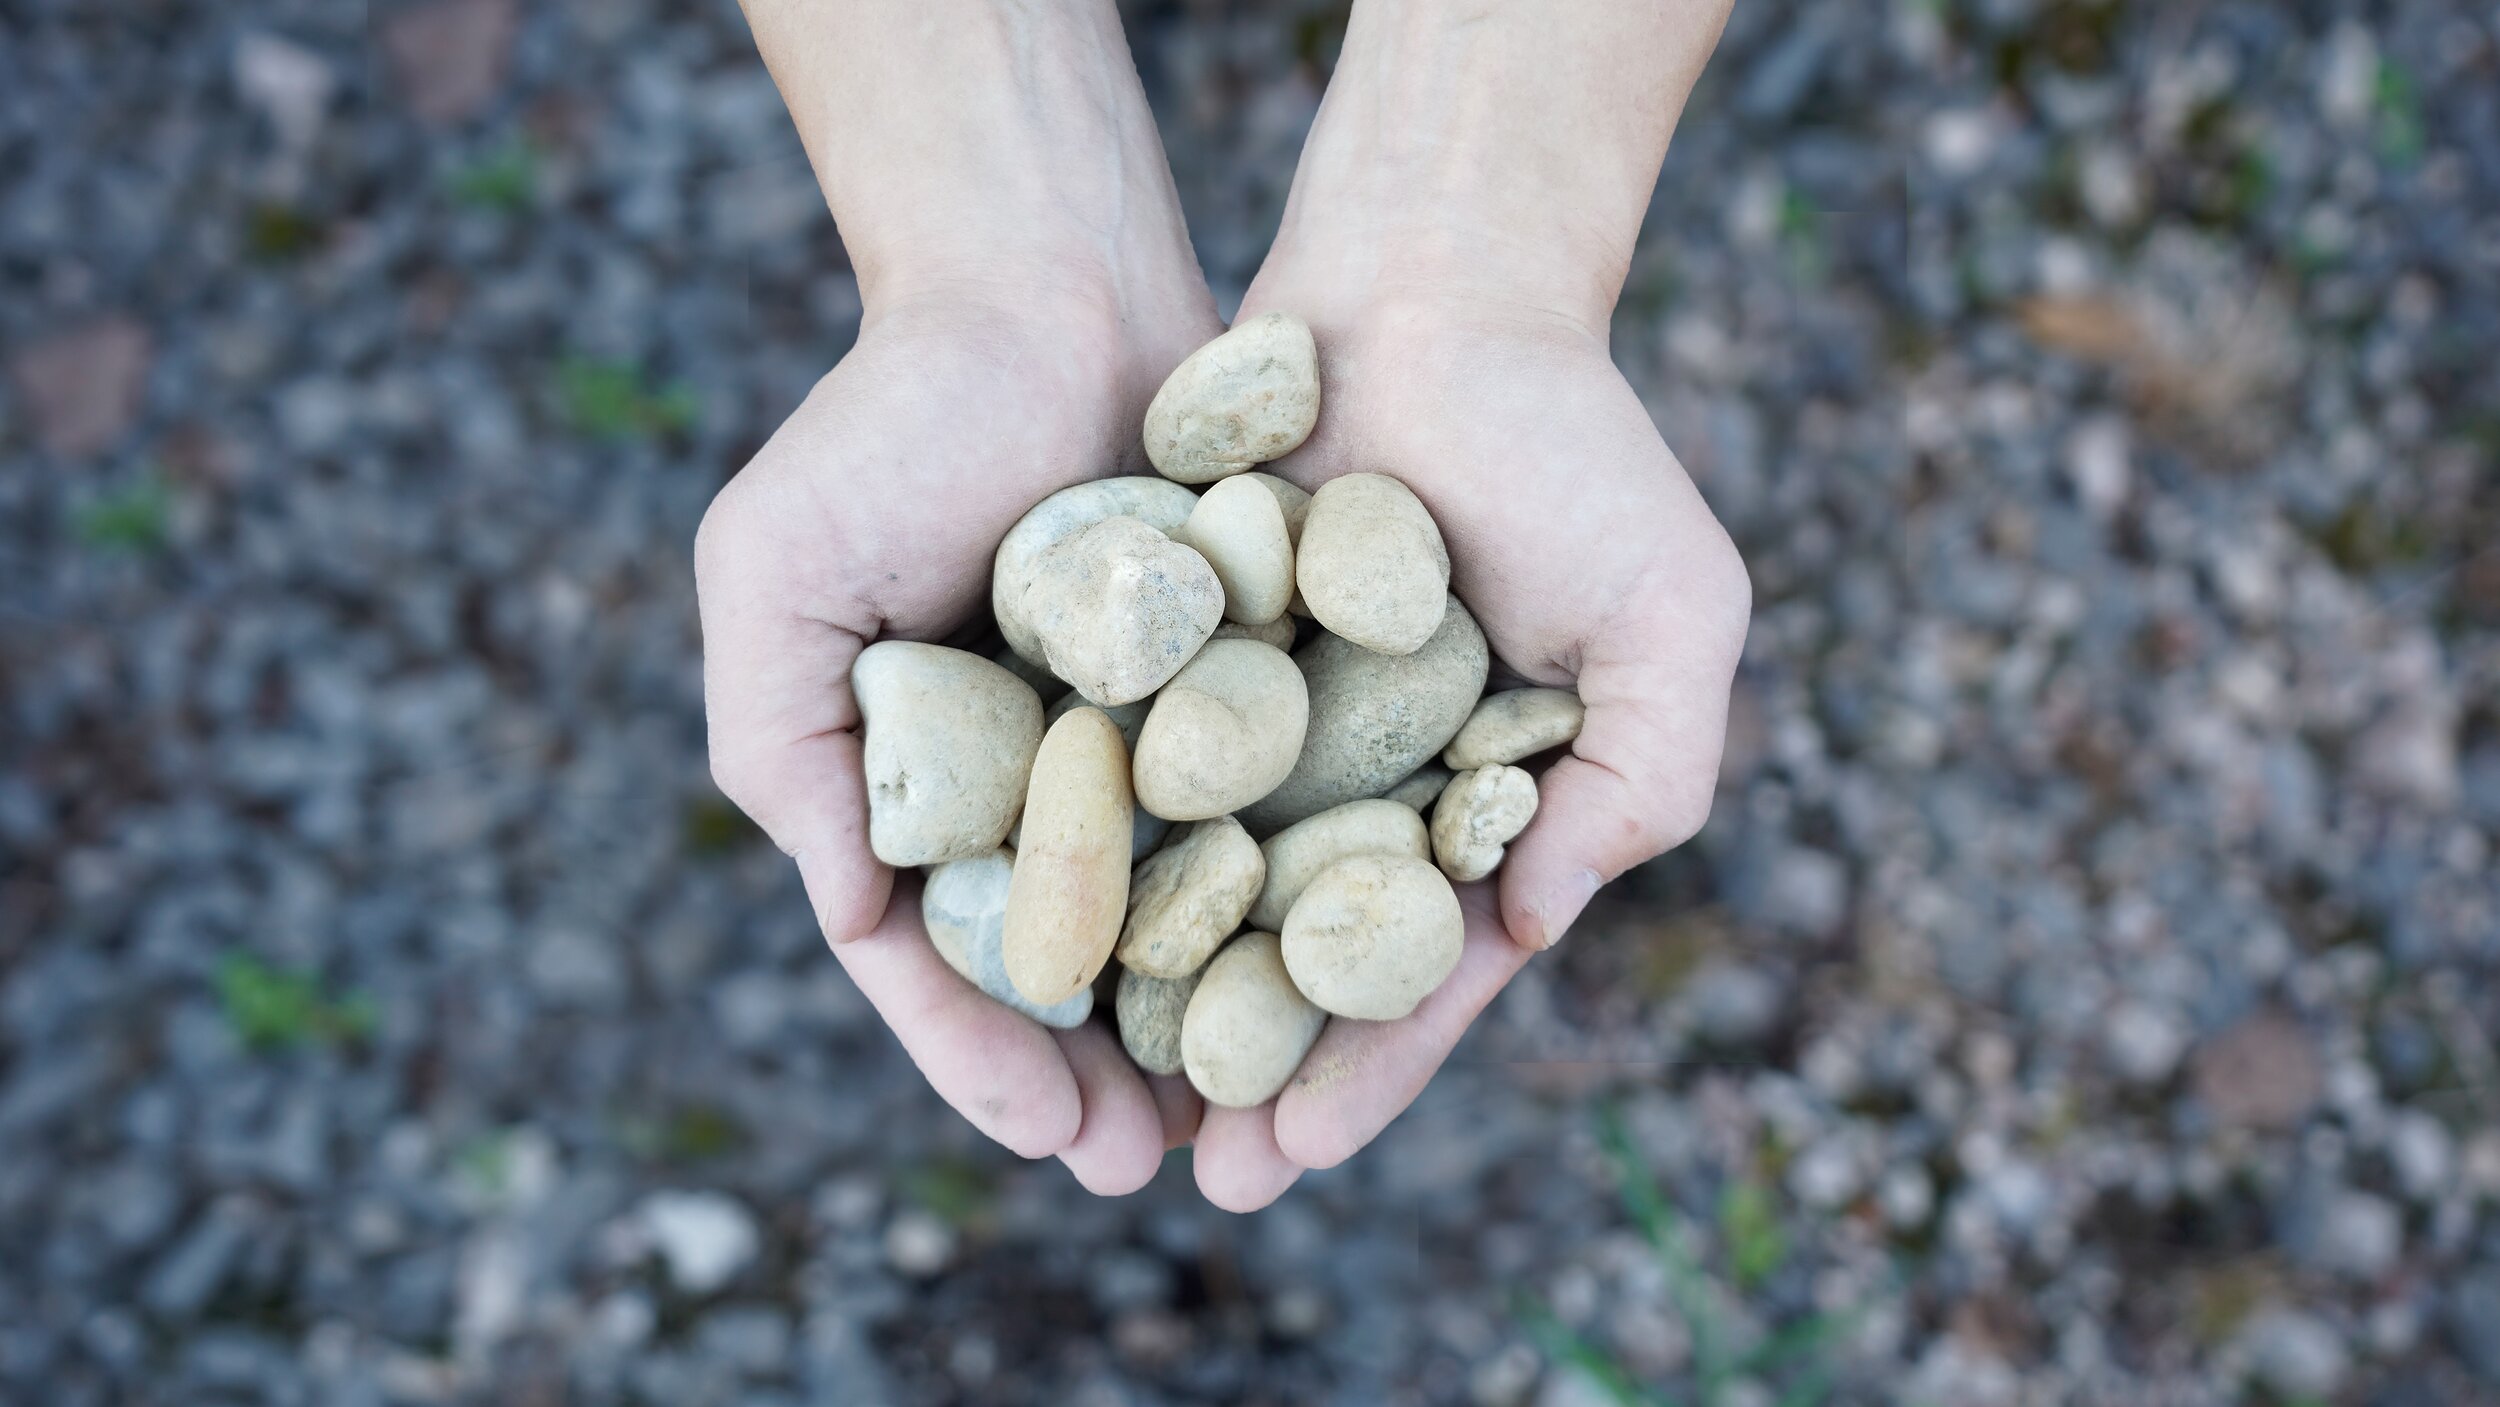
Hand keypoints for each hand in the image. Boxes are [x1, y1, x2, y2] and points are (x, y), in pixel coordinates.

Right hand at [707, 0, 1222, 1195]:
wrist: (1049, 283)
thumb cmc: (888, 420)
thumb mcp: (774, 575)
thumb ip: (783, 743)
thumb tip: (851, 914)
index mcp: (905, 782)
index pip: (937, 956)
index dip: (985, 1057)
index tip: (1050, 1142)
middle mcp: (1021, 779)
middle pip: (1062, 963)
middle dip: (1102, 1074)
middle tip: (1157, 1171)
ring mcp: (1130, 739)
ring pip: (1171, 912)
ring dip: (1201, 1019)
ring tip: (1250, 1121)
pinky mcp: (1233, 687)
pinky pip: (1260, 812)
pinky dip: (1284, 894)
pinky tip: (1331, 972)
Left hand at [1178, 288, 1749, 1210]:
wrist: (1435, 287)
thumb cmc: (1579, 448)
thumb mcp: (1675, 616)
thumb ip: (1645, 779)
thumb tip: (1526, 925)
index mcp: (1486, 804)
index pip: (1420, 968)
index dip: (1366, 1066)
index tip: (1295, 1149)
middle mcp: (1369, 781)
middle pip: (1294, 954)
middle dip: (1247, 1067)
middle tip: (1186, 1173)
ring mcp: (1270, 723)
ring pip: (1199, 882)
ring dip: (1152, 990)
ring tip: (1096, 1095)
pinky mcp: (1181, 657)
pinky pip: (1131, 768)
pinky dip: (1094, 843)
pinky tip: (1037, 924)